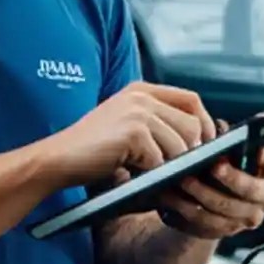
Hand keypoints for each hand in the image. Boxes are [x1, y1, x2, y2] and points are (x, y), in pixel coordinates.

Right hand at [39, 81, 217, 187]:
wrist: (58, 158)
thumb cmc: (93, 150)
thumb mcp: (127, 125)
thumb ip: (157, 123)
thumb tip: (202, 140)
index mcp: (141, 90)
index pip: (191, 99)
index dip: (205, 123)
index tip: (205, 146)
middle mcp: (141, 95)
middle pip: (192, 123)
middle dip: (191, 151)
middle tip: (178, 169)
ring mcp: (137, 112)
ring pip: (180, 145)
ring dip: (168, 166)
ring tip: (147, 172)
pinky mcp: (134, 132)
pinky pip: (160, 160)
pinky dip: (150, 174)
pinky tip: (132, 173)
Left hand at [155, 146, 263, 239]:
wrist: (205, 196)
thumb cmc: (217, 161)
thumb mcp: (223, 148)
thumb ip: (225, 139)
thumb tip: (219, 130)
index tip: (258, 150)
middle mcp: (263, 200)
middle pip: (251, 192)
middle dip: (232, 179)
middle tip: (212, 165)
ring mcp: (243, 220)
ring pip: (224, 211)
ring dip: (201, 195)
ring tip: (181, 179)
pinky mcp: (221, 232)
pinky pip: (203, 225)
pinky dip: (185, 210)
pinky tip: (170, 197)